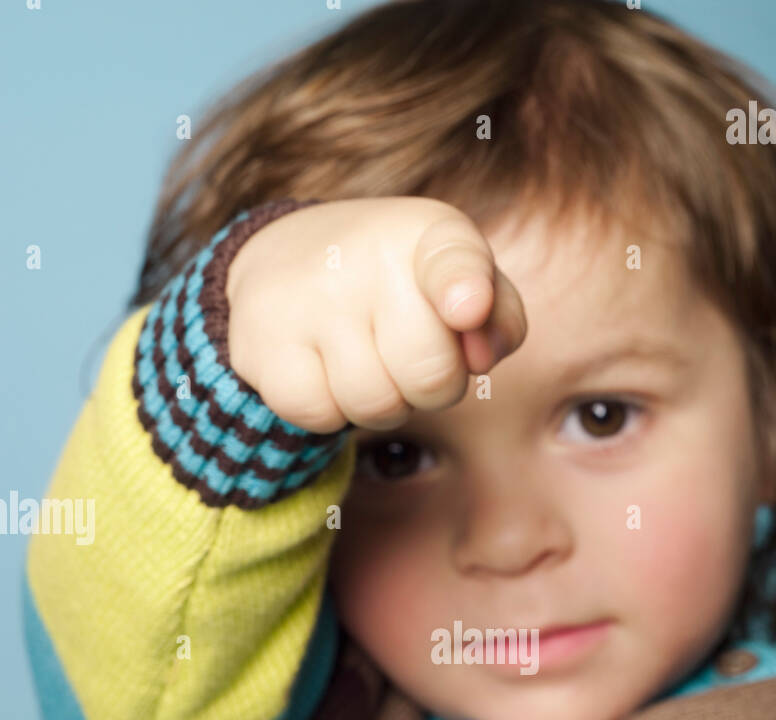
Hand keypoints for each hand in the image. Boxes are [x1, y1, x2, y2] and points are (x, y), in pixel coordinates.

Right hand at [225, 195, 527, 430]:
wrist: (285, 260)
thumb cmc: (401, 287)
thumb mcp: (463, 283)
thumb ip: (501, 319)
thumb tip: (482, 357)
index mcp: (428, 233)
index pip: (454, 260)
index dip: (464, 290)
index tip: (468, 307)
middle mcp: (365, 255)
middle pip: (430, 376)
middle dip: (431, 389)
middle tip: (409, 354)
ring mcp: (308, 298)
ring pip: (375, 406)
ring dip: (381, 404)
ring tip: (366, 358)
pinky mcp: (262, 342)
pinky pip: (320, 417)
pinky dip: (330, 411)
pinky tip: (322, 369)